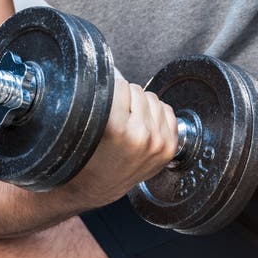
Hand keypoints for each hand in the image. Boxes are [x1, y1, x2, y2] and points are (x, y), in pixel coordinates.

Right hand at [68, 75, 178, 208]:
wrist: (98, 187)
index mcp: (116, 128)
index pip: (120, 85)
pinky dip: (155, 113)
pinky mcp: (169, 147)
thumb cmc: (88, 156)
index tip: (105, 103)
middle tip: (116, 114)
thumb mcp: (88, 125)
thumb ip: (102, 97)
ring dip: (141, 104)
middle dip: (125, 98)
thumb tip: (113, 70)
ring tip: (128, 120)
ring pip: (152, 98)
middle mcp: (140, 136)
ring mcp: (157, 142)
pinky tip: (143, 125)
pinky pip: (167, 110)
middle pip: (137, 90)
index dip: (110, 91)